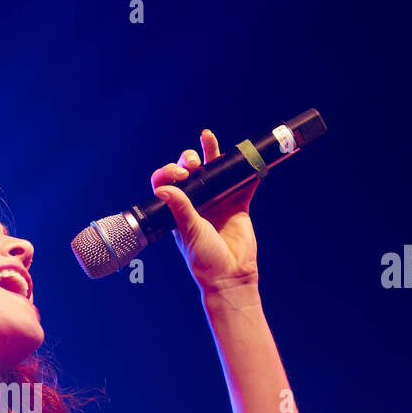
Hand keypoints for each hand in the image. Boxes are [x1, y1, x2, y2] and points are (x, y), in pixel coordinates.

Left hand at [151, 128, 260, 296]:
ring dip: (212, 153)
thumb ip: (180, 208)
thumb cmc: (204, 260)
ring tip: (208, 138)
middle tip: (193, 163)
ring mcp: (218, 201)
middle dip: (188, 160)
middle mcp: (196, 203)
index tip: (179, 173)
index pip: (168, 184)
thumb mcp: (189, 232)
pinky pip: (243, 182)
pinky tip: (248, 156)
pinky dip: (247, 169)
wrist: (230, 275)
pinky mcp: (238, 204)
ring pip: (215, 171)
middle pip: (191, 172)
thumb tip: (163, 187)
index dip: (169, 173)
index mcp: (178, 210)